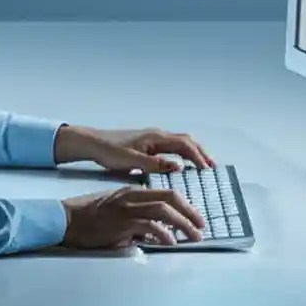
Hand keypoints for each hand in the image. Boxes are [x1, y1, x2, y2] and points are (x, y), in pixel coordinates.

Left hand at [55, 125, 215, 172]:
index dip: (198, 157)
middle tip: (212, 167)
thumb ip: (156, 164)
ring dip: (192, 153)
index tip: (207, 170)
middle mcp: (157, 135)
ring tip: (202, 166)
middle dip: (200, 153)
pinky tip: (181, 165)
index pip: (184, 145)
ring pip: (179, 143)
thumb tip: (179, 167)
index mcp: (156, 137)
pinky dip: (182, 154)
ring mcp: (152, 138)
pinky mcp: (147, 144)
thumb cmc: (111, 152)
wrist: (93, 143)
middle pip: (186, 141)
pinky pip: (171, 147)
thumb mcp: (133, 161)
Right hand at [61, 185, 206, 248]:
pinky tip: (170, 242)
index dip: (186, 205)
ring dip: (183, 224)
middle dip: (190, 212)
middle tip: (201, 226)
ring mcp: (127, 208)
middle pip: (171, 198)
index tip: (196, 217)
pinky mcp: (121, 223)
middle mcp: (133, 196)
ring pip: (164, 211)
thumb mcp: (117, 212)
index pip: (167, 193)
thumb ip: (137, 218)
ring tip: (193, 236)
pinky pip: (149, 226)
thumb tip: (156, 232)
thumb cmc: (89, 218)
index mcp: (133, 192)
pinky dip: (163, 233)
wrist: (67, 220)